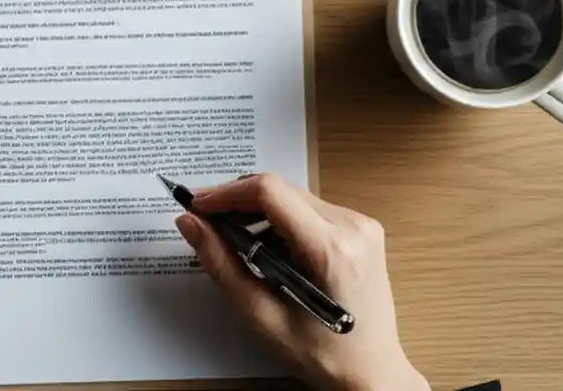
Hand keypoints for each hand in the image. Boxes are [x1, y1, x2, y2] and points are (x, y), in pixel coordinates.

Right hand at [175, 174, 428, 390]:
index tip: (198, 205)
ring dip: (258, 213)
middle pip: (281, 190)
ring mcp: (361, 225)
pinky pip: (310, 210)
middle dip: (237, 201)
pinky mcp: (361, 229)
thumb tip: (190, 223)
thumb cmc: (322, 355)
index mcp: (332, 248)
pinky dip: (281, 223)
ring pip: (293, 197)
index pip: (270, 192)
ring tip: (237, 245)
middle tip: (206, 222)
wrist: (372, 372)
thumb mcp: (262, 316)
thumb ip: (222, 265)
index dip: (227, 193)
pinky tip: (268, 252)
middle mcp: (353, 226)